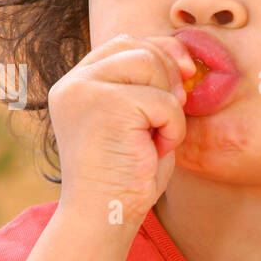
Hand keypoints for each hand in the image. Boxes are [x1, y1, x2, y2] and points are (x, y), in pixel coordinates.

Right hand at [47, 33, 196, 228]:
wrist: (104, 217)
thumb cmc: (125, 178)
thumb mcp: (136, 122)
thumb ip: (147, 86)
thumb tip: (181, 55)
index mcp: (78, 85)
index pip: (124, 43)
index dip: (161, 52)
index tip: (185, 75)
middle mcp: (75, 83)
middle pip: (140, 47)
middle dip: (169, 78)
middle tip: (166, 120)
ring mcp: (85, 90)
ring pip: (151, 64)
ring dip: (169, 104)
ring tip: (156, 137)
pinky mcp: (105, 104)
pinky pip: (163, 100)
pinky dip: (172, 127)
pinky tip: (155, 149)